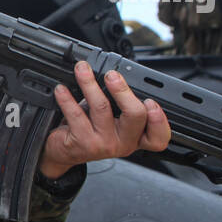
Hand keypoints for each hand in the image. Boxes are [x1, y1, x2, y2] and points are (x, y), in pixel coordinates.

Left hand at [39, 62, 171, 178]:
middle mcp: (124, 143)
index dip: (159, 120)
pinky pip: (76, 115)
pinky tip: (62, 90)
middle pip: (135, 115)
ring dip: (90, 84)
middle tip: (111, 75)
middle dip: (123, 90)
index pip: (159, 137)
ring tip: (82, 70)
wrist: (64, 151)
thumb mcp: (111, 120)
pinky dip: (67, 98)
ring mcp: (104, 145)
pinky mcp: (83, 143)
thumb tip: (115, 75)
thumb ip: (121, 104)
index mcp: (136, 137)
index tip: (150, 101)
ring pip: (102, 108)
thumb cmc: (89, 129)